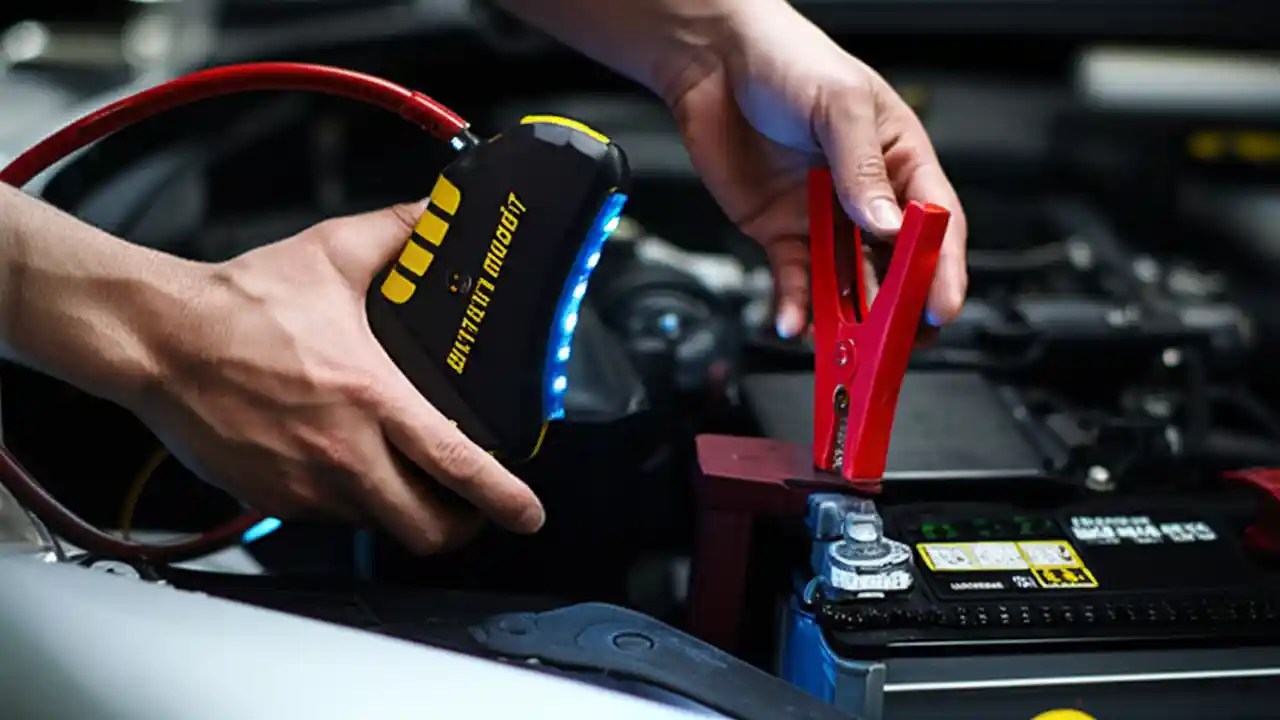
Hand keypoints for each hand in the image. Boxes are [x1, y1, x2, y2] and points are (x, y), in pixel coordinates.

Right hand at [131, 202, 544, 553]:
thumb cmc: (239, 303)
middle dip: (462, 526)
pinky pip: (332, 519)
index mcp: (371, 396)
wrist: (159, 338)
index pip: (457, 465)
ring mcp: (306, 484)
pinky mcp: (273, 499)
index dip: (504, 498)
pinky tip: (355, 469)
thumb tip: (435, 212)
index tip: (529, 514)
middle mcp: (344, 452)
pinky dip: (356, 504)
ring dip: (406, 513)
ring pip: (379, 526)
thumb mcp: (330, 255)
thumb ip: (394, 234)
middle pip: (425, 527)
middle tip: (474, 506)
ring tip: (416, 484)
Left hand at [664, 6, 967, 337]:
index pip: (935, 223)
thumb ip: (862, 170)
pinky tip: (795, 323)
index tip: (941, 306)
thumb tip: (884, 225)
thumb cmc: (789, 61)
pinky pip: (795, 279)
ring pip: (847, 283)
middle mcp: (866, 196)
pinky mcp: (781, 232)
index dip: (942, 268)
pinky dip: (795, 305)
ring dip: (848, 320)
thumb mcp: (840, 106)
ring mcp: (823, 218)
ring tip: (847, 349)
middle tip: (898, 344)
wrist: (714, 61)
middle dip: (899, 309)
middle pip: (895, 265)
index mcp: (901, 160)